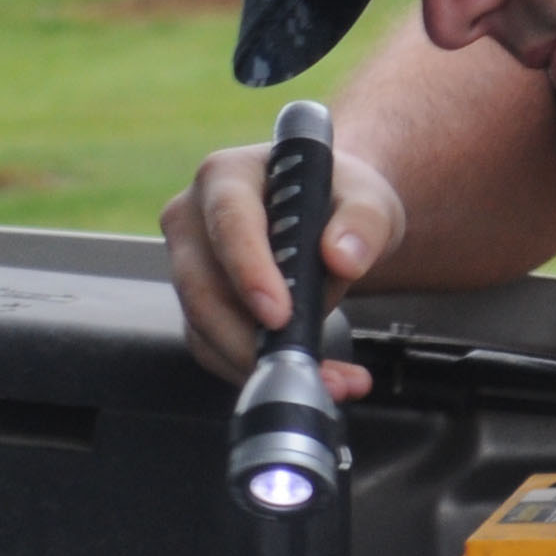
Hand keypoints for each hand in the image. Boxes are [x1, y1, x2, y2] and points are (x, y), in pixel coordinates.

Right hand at [163, 140, 406, 397]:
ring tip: (330, 379)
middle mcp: (194, 220)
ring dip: (258, 362)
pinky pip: (212, 349)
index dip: (249, 272)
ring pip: (203, 327)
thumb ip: (363, 222)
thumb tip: (343, 257)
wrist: (327, 216)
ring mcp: (189, 266)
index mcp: (227, 177)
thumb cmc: (336, 197)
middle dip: (248, 338)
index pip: (229, 224)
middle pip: (201, 287)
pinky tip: (308, 375)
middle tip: (306, 364)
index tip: (278, 314)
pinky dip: (254, 370)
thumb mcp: (366, 198)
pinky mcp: (198, 307)